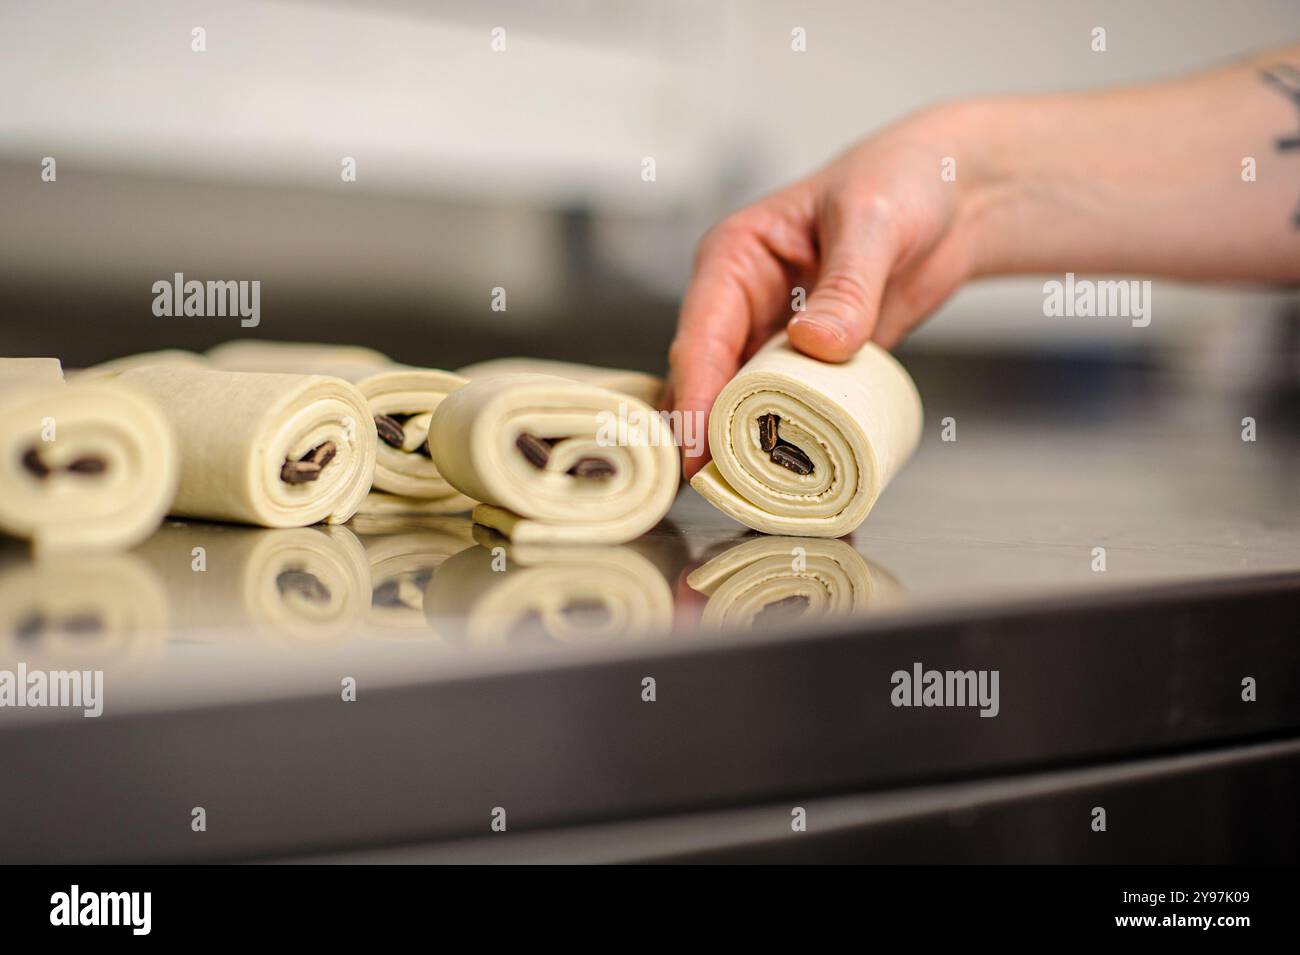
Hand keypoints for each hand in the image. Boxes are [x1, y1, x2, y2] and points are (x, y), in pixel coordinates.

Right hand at [666, 103, 990, 478]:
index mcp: (736, 257)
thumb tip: (816, 342)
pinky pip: (786, 406)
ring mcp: (773, 336)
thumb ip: (847, 284)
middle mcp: (743, 301)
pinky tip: (790, 471)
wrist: (952, 196)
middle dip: (710, 433)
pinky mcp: (806, 363)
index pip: (701, 335)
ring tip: (748, 492)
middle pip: (709, 379)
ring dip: (744, 443)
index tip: (696, 446)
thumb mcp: (874, 222)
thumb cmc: (902, 181)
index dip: (695, 394)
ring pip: (740, 400)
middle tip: (718, 487)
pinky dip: (786, 437)